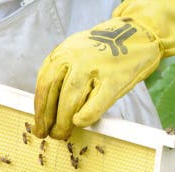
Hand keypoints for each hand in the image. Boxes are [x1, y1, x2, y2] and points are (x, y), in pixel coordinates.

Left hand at [33, 0, 174, 139]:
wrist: (136, 34)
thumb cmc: (104, 52)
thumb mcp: (76, 55)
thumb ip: (61, 75)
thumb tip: (47, 109)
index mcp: (63, 53)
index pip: (43, 85)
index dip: (39, 109)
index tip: (38, 125)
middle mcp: (75, 59)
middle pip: (53, 94)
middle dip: (49, 119)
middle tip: (50, 134)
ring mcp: (95, 69)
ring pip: (70, 101)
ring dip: (64, 122)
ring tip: (63, 133)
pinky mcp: (113, 80)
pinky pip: (95, 104)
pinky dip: (85, 117)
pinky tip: (80, 123)